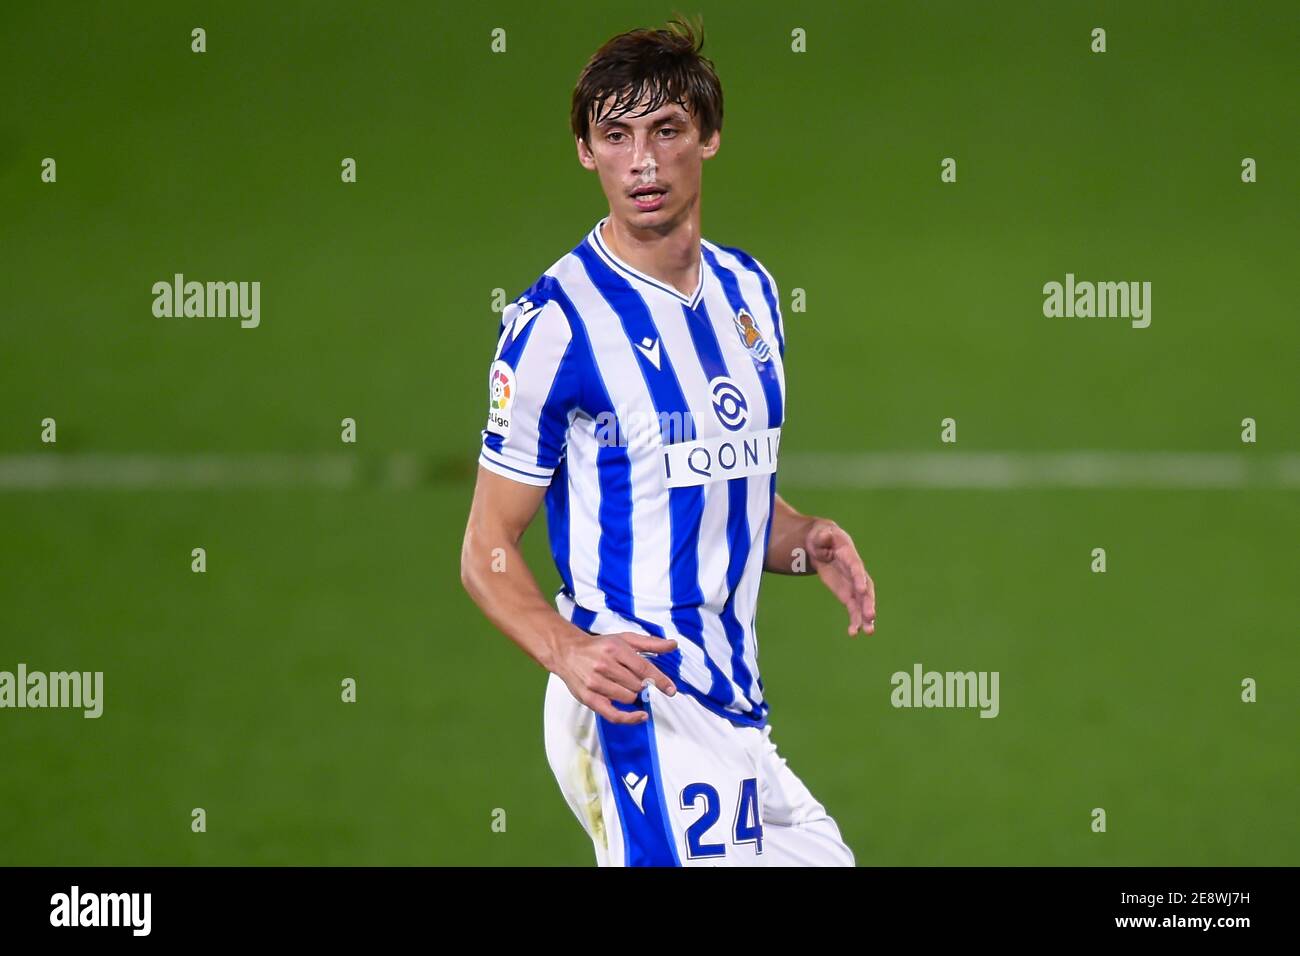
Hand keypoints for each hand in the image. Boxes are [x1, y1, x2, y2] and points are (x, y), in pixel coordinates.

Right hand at [554, 632, 678, 723]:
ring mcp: (596, 683)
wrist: (568, 652)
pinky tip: (640, 716)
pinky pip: (613, 714)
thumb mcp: (625, 639)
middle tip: (639, 682)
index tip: (671, 690)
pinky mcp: (589, 698)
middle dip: (642, 685)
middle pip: (637, 684)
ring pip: (628, 697)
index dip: (660, 680)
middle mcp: (605, 665)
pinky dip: (629, 718)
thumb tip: (673, 645)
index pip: (643, 667)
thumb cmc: (599, 646)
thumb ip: (650, 643)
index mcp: (616, 649)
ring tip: (627, 688)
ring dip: (633, 695)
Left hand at [806, 519, 875, 636]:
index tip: (862, 590)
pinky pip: (854, 609)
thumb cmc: (822, 538)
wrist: (824, 546)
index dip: (859, 578)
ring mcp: (853, 585)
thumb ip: (823, 537)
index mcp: (850, 556)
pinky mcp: (848, 595)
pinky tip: (853, 633)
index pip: (856, 568)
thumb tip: (824, 535)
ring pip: (862, 603)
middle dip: (868, 603)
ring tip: (868, 632)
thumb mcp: (820, 535)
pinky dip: (855, 621)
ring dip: (865, 617)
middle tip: (871, 616)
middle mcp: (856, 573)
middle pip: (865, 589)